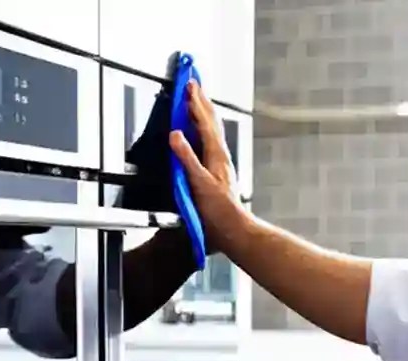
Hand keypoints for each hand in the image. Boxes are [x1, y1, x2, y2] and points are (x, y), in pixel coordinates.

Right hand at [170, 81, 253, 252]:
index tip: (190, 83)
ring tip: (195, 101)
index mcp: (216, 154)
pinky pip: (207, 142)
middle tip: (193, 83)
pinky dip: (201, 131)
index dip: (195, 101)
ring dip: (202, 113)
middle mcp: (219, 155)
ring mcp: (219, 163)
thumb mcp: (198, 183)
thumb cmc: (218, 211)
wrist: (232, 229)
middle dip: (201, 101)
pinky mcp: (215, 171)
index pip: (204, 121)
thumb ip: (186, 158)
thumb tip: (175, 135)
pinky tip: (197, 134)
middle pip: (210, 121)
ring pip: (211, 130)